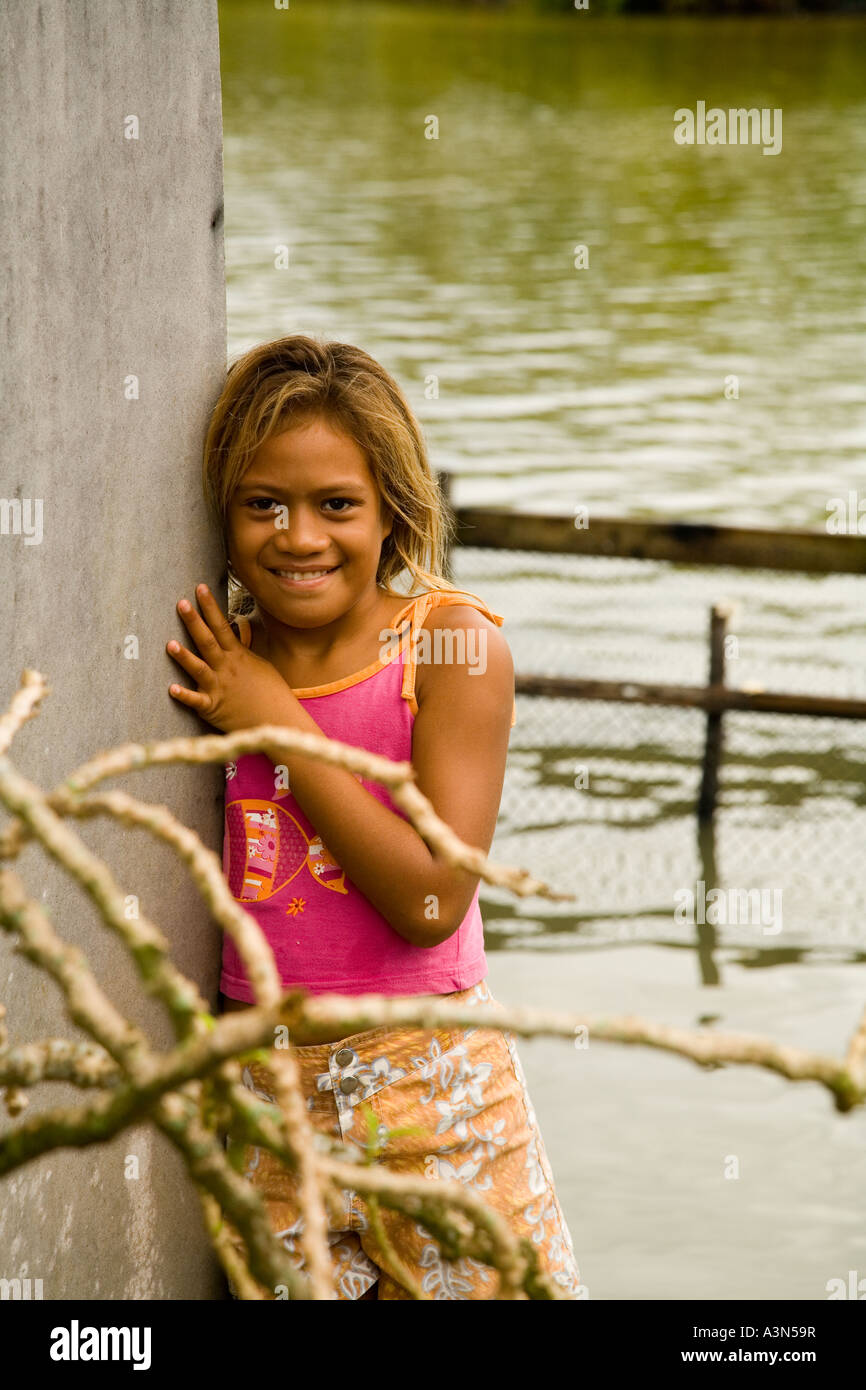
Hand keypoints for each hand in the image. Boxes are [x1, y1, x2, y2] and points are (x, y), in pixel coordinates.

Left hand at [167, 584, 295, 733]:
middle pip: (207, 641)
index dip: (210, 607)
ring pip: (199, 668)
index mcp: (237, 655)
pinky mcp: (213, 707)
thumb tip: (236, 632)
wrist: (276, 718)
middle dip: (194, 621)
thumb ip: (243, 649)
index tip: (200, 588)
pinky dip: (184, 695)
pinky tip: (171, 689)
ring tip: (170, 644)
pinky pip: (196, 700)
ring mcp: (219, 687)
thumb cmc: (270, 691)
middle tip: (182, 603)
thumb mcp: (260, 664)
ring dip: (184, 657)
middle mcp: (226, 668)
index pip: (221, 626)